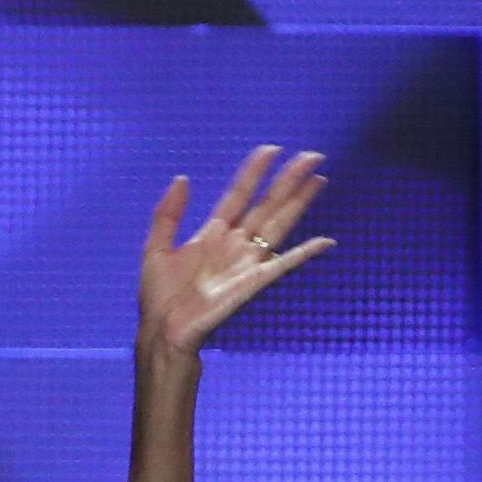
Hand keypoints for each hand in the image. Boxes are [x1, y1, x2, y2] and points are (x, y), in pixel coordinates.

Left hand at [138, 145, 328, 360]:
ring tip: (319, 179)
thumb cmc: (159, 297)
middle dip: (289, 180)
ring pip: (279, 224)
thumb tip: (182, 178)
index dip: (254, 172)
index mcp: (213, 233)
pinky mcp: (253, 283)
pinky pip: (283, 265)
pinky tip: (325, 241)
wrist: (162, 332)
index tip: (270, 149)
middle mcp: (235, 244)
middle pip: (268, 204)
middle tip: (312, 156)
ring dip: (299, 202)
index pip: (239, 195)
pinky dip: (304, 254)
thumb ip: (168, 213)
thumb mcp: (156, 248)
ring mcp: (247, 262)